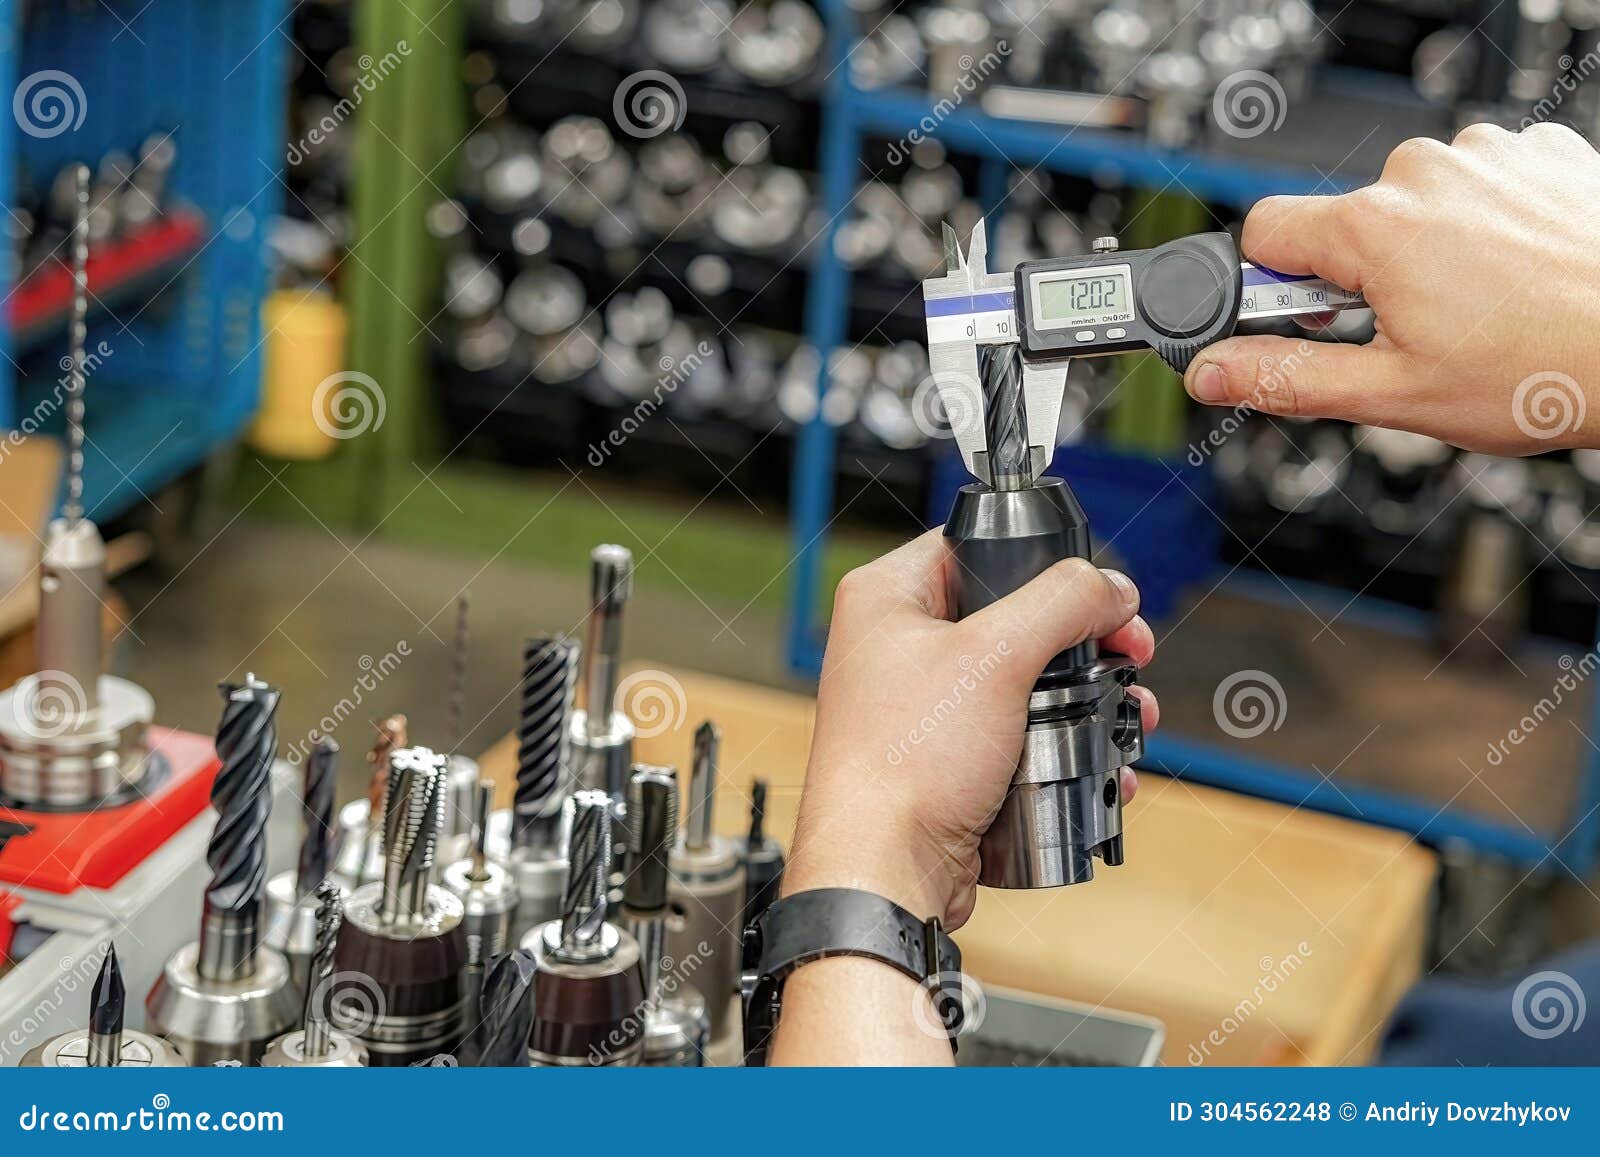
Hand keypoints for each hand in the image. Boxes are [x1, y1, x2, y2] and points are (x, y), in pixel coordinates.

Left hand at [785, 529, 1157, 928]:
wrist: (885, 869)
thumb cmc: (903, 765)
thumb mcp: (995, 658)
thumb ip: (1061, 603)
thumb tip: (1108, 587)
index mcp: (887, 598)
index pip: (974, 545)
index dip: (1042, 560)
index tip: (1098, 592)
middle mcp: (898, 646)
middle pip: (1013, 616)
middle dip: (1083, 642)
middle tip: (1128, 655)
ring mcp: (921, 706)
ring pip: (1023, 680)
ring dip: (1084, 697)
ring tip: (1127, 714)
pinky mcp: (945, 758)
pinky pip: (1016, 734)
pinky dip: (1062, 743)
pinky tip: (1103, 761)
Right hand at [1183, 122, 1599, 455]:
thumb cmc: (1549, 367)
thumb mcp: (1395, 394)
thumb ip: (1287, 378)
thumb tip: (1212, 372)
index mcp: (1377, 227)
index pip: (1264, 232)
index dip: (1272, 287)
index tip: (1302, 321)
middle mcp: (1426, 173)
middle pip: (1344, 223)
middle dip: (1360, 278)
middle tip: (1411, 332)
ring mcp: (1487, 155)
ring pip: (1412, 204)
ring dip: (1425, 250)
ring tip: (1476, 307)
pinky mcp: (1537, 152)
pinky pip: (1476, 184)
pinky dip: (1481, 225)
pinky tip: (1513, 274)